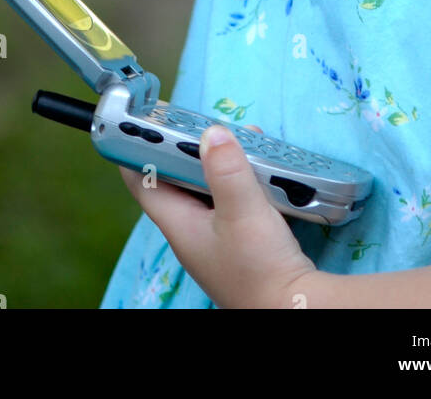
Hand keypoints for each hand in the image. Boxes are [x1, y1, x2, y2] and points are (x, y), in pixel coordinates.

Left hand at [118, 122, 318, 308]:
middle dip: (186, 148)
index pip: (141, 182)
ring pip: (205, 189)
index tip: (145, 120)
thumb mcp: (243, 211)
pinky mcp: (238, 242)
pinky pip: (229, 200)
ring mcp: (214, 239)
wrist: (294, 309)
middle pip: (175, 180)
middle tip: (201, 123)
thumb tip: (211, 132)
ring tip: (238, 138)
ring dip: (217, 162)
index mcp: (178, 225)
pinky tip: (258, 168)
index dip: (137, 150)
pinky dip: (238, 179)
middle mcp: (190, 232)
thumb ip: (226, 169)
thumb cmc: (261, 267)